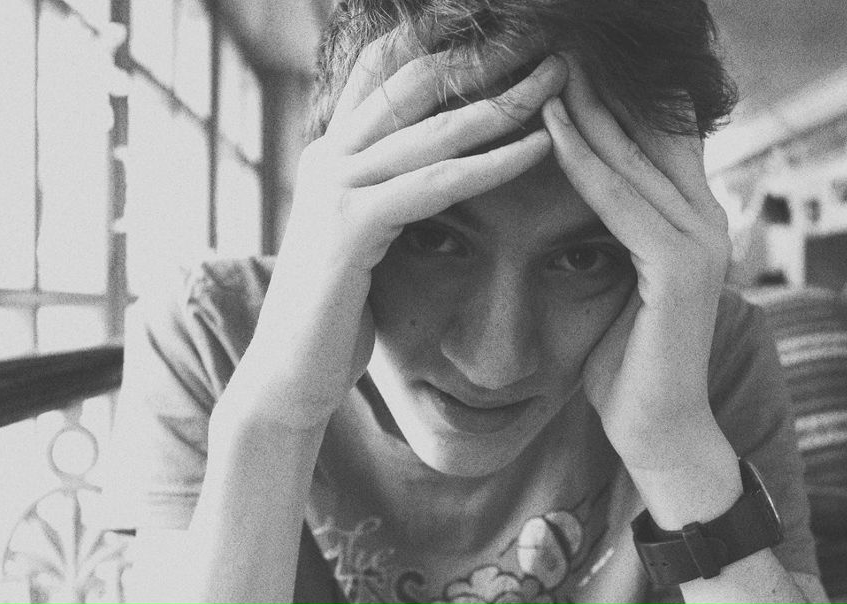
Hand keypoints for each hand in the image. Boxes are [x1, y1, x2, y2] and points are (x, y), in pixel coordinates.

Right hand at [236, 39, 566, 428]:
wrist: (288, 372)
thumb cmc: (335, 311)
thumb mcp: (358, 236)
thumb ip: (384, 194)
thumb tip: (429, 172)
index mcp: (331, 154)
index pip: (387, 75)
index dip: (443, 46)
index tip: (506, 35)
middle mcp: (328, 157)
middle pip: (415, 83)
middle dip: (484, 57)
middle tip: (546, 42)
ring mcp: (334, 188)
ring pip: (433, 129)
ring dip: (504, 100)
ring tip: (558, 78)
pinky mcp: (350, 226)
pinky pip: (436, 184)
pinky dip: (493, 164)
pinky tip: (540, 147)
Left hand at [542, 57, 731, 471]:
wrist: (655, 428)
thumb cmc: (626, 359)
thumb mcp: (616, 281)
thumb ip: (612, 234)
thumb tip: (575, 198)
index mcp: (690, 220)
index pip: (653, 138)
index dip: (611, 98)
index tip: (558, 67)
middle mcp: (704, 219)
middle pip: (650, 132)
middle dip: (600, 89)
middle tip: (551, 49)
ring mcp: (699, 242)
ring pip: (636, 158)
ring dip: (589, 110)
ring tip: (545, 68)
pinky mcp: (679, 269)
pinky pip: (623, 203)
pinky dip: (587, 164)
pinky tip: (551, 128)